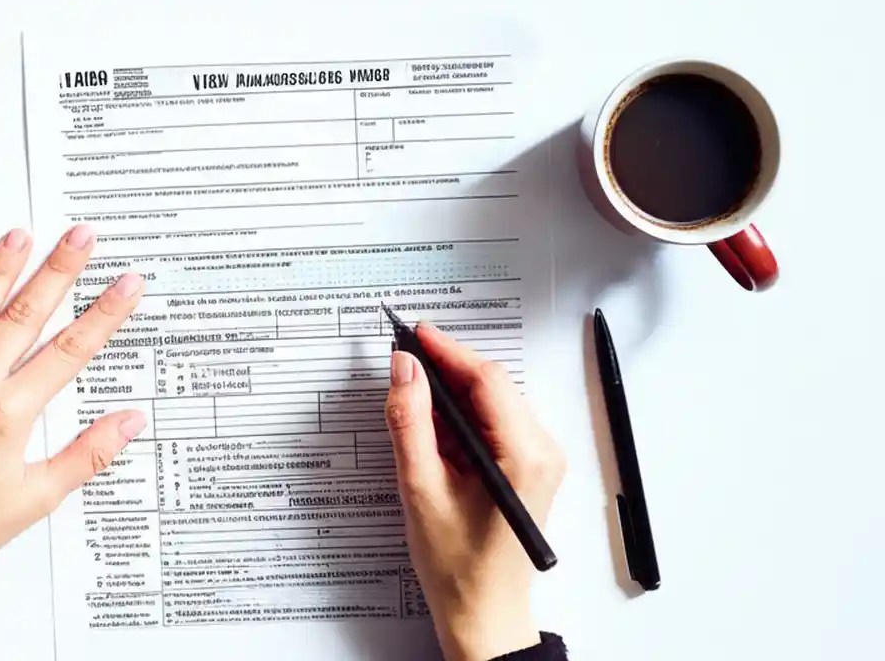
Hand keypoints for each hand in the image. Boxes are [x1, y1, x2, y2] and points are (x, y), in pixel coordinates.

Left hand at [0, 227, 145, 602]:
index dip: (103, 314)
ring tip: (19, 235)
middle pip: (24, 318)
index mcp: (8, 416)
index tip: (126, 285)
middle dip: (57, 272)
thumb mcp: (37, 499)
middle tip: (80, 237)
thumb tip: (128, 421)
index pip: (69, 352)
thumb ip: (87, 454)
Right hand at [384, 324, 564, 660]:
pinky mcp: (528, 466)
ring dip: (452, 395)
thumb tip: (404, 370)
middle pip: (492, 385)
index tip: (413, 334)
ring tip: (411, 398)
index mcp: (525, 456)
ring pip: (491, 402)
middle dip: (446, 369)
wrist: (481, 612)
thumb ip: (410, 423)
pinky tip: (432, 429)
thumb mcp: (420, 488)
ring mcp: (539, 459)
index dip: (447, 351)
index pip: (487, 380)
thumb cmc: (457, 566)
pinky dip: (461, 418)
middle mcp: (543, 451)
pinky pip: (493, 423)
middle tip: (402, 360)